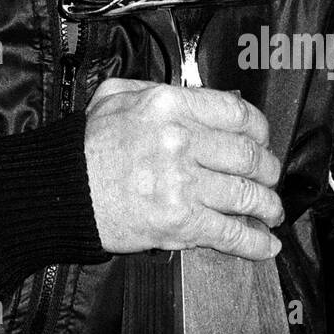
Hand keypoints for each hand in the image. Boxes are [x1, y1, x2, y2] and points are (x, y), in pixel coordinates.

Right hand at [83, 79, 282, 257]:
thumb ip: (156, 89)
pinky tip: (266, 244)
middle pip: (249, 155)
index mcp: (168, 105)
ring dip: (267, 206)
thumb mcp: (116, 96)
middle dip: (268, 170)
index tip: (262, 139)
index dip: (259, 129)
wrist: (63, 191)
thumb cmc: (86, 145)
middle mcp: (181, 140)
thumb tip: (200, 94)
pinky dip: (255, 242)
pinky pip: (231, 232)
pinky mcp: (180, 221)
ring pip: (247, 195)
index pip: (236, 113)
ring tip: (271, 210)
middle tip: (270, 177)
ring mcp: (183, 182)